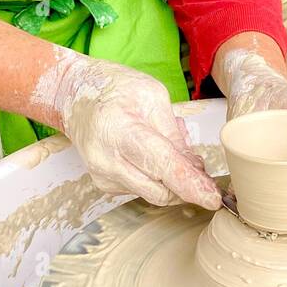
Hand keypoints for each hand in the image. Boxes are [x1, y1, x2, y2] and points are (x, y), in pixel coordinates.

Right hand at [32, 48, 220, 209]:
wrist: (74, 94)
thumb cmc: (114, 88)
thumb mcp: (152, 96)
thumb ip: (174, 134)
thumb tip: (195, 168)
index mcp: (119, 130)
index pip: (162, 165)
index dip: (190, 184)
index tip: (212, 198)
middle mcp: (106, 159)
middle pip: (160, 189)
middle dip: (187, 187)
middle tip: (204, 174)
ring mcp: (102, 175)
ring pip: (153, 193)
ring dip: (172, 181)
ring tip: (168, 148)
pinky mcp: (104, 184)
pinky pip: (142, 188)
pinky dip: (156, 177)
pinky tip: (151, 153)